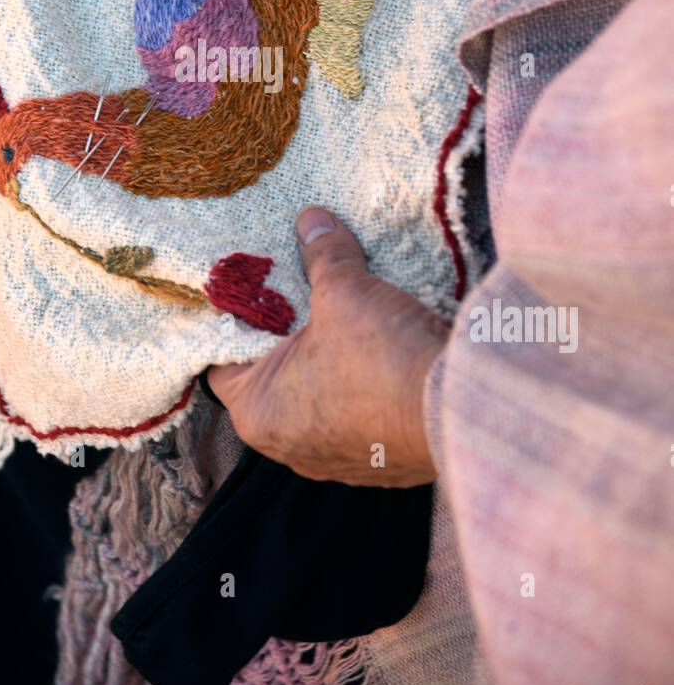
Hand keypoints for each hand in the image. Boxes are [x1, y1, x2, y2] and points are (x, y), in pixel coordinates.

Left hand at [207, 207, 447, 485]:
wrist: (462, 411)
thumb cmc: (382, 357)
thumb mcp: (344, 290)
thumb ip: (321, 253)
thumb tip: (311, 220)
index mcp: (258, 412)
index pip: (223, 358)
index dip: (237, 316)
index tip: (254, 286)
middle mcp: (289, 447)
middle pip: (273, 375)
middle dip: (288, 334)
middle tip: (302, 290)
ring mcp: (337, 460)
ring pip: (319, 397)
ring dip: (330, 362)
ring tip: (347, 317)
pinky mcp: (381, 464)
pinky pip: (360, 416)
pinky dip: (365, 387)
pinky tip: (382, 353)